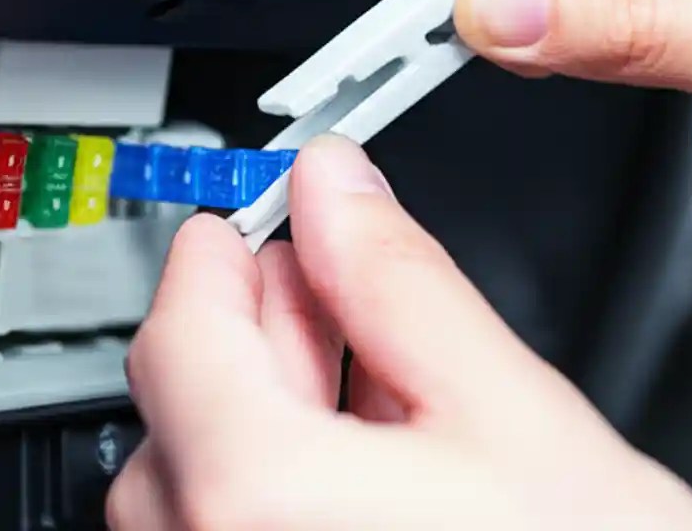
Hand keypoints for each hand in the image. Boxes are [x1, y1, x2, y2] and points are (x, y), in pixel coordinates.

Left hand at [107, 135, 691, 529]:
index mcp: (258, 499)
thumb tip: (340, 193)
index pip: (180, 330)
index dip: (216, 253)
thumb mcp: (513, 420)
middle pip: (178, 403)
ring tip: (356, 375)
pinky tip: (356, 465)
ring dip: (258, 404)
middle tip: (318, 276)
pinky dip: (268, 483)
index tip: (247, 218)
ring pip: (195, 479)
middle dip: (249, 324)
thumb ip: (403, 286)